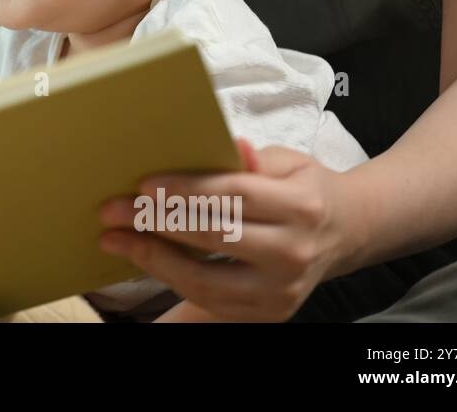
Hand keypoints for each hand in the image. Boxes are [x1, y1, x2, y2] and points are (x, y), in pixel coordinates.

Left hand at [98, 138, 362, 321]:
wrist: (343, 233)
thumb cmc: (302, 189)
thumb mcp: (288, 163)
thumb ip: (254, 159)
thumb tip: (231, 144)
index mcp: (301, 206)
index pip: (234, 196)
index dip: (185, 191)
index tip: (143, 185)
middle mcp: (294, 252)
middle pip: (214, 236)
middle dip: (157, 222)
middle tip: (112, 210)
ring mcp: (281, 290)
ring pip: (206, 279)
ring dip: (153, 259)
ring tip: (116, 240)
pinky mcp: (269, 312)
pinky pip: (210, 301)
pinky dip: (172, 279)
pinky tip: (144, 259)